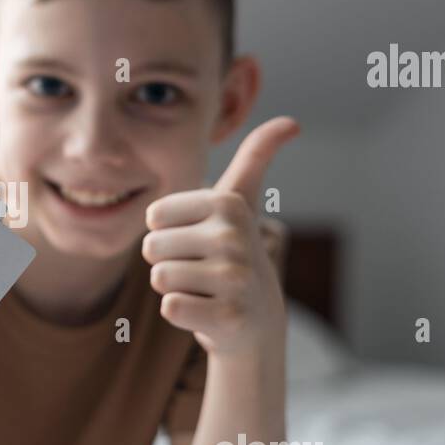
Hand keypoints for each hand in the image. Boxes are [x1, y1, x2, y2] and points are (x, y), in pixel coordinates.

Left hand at [142, 116, 299, 358]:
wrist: (257, 322)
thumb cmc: (235, 255)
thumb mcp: (242, 202)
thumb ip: (256, 157)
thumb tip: (293, 122)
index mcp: (228, 204)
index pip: (154, 217)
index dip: (166, 234)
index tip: (197, 242)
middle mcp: (235, 237)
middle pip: (152, 247)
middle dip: (168, 264)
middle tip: (201, 272)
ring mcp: (234, 278)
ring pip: (159, 278)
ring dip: (175, 289)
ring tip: (205, 290)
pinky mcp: (228, 317)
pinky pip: (171, 308)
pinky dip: (181, 314)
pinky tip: (208, 311)